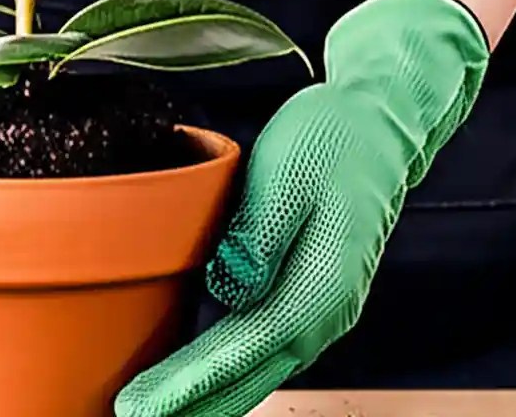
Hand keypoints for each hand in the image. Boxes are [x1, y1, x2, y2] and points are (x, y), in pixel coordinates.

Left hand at [115, 0, 490, 416]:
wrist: (378, 127)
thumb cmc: (330, 141)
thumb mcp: (286, 175)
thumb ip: (256, 238)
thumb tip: (227, 289)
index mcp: (318, 287)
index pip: (239, 352)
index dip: (184, 384)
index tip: (137, 405)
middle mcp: (324, 313)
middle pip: (248, 379)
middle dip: (190, 409)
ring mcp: (321, 310)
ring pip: (256, 372)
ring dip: (207, 399)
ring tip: (156, 411)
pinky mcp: (309, 297)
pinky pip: (262, 349)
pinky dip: (225, 372)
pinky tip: (193, 377)